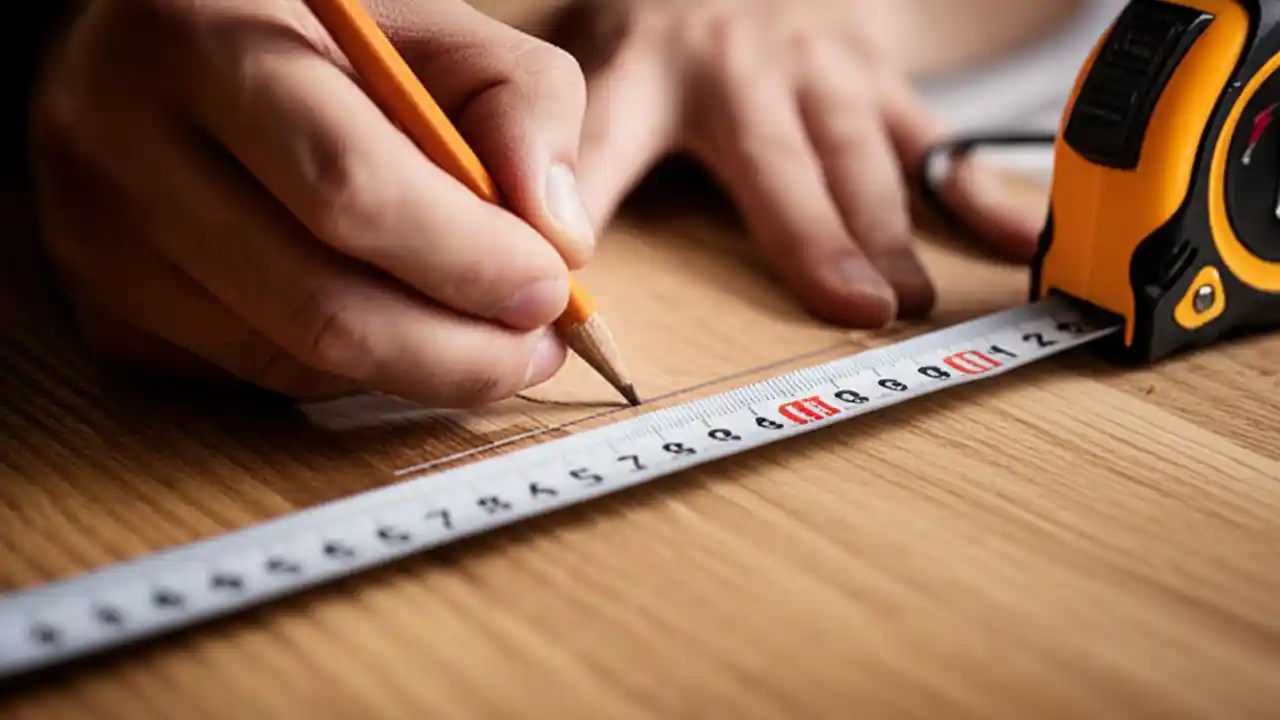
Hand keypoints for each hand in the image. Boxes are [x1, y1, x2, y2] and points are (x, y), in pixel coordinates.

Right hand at [29, 0, 595, 407]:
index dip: (468, 257)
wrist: (146, 51)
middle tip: (536, 345)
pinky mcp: (109, 315)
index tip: (549, 286)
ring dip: (421, 369)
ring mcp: (100, 244)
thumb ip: (519, 103)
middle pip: (322, 306)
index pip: (350, 186)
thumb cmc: (307, 34)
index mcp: (202, 36)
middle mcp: (120, 145)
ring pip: (300, 361)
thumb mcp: (425, 26)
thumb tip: (560, 237)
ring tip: (487, 338)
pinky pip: (266, 377)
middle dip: (461, 349)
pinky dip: (357, 369)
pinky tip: (392, 322)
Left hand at [549, 0, 1042, 326]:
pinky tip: (1012, 235)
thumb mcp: (579, 64)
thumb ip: (552, 146)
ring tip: (909, 299)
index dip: (587, 195)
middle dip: (814, 234)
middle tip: (852, 307)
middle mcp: (740, 63)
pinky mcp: (878, 76)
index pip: (603, 138)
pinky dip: (977, 190)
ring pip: (862, 154)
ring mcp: (820, 67)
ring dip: (890, 228)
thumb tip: (525, 254)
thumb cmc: (651, 31)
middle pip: (779, 160)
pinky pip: (933, 137)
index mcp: (642, 67)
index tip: (580, 277)